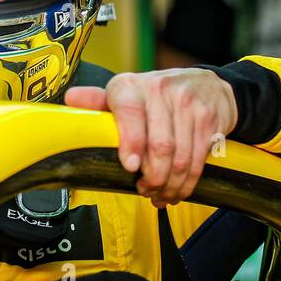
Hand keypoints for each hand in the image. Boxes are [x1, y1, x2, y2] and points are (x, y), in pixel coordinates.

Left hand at [65, 68, 236, 207]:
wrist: (208, 84)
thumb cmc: (156, 96)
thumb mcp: (126, 94)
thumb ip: (98, 101)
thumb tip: (70, 99)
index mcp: (131, 86)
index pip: (129, 112)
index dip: (131, 142)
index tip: (130, 167)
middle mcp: (161, 90)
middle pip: (159, 145)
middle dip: (153, 178)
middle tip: (146, 191)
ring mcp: (188, 104)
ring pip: (180, 157)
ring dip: (170, 185)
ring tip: (160, 195)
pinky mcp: (210, 119)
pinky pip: (198, 159)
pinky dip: (188, 182)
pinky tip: (178, 190)